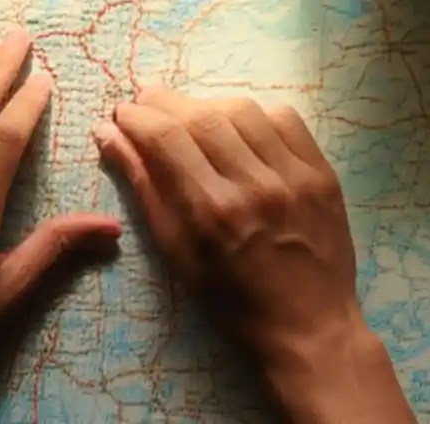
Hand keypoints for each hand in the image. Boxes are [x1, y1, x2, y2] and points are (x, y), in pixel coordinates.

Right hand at [94, 87, 412, 423]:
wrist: (310, 327)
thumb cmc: (232, 301)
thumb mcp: (177, 253)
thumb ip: (144, 189)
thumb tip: (108, 135)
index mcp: (210, 212)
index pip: (165, 137)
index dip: (137, 117)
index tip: (123, 114)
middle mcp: (253, 186)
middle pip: (201, 116)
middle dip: (164, 102)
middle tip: (146, 103)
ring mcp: (294, 176)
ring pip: (242, 110)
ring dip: (207, 105)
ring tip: (191, 117)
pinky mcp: (322, 173)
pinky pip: (285, 119)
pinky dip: (255, 115)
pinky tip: (240, 129)